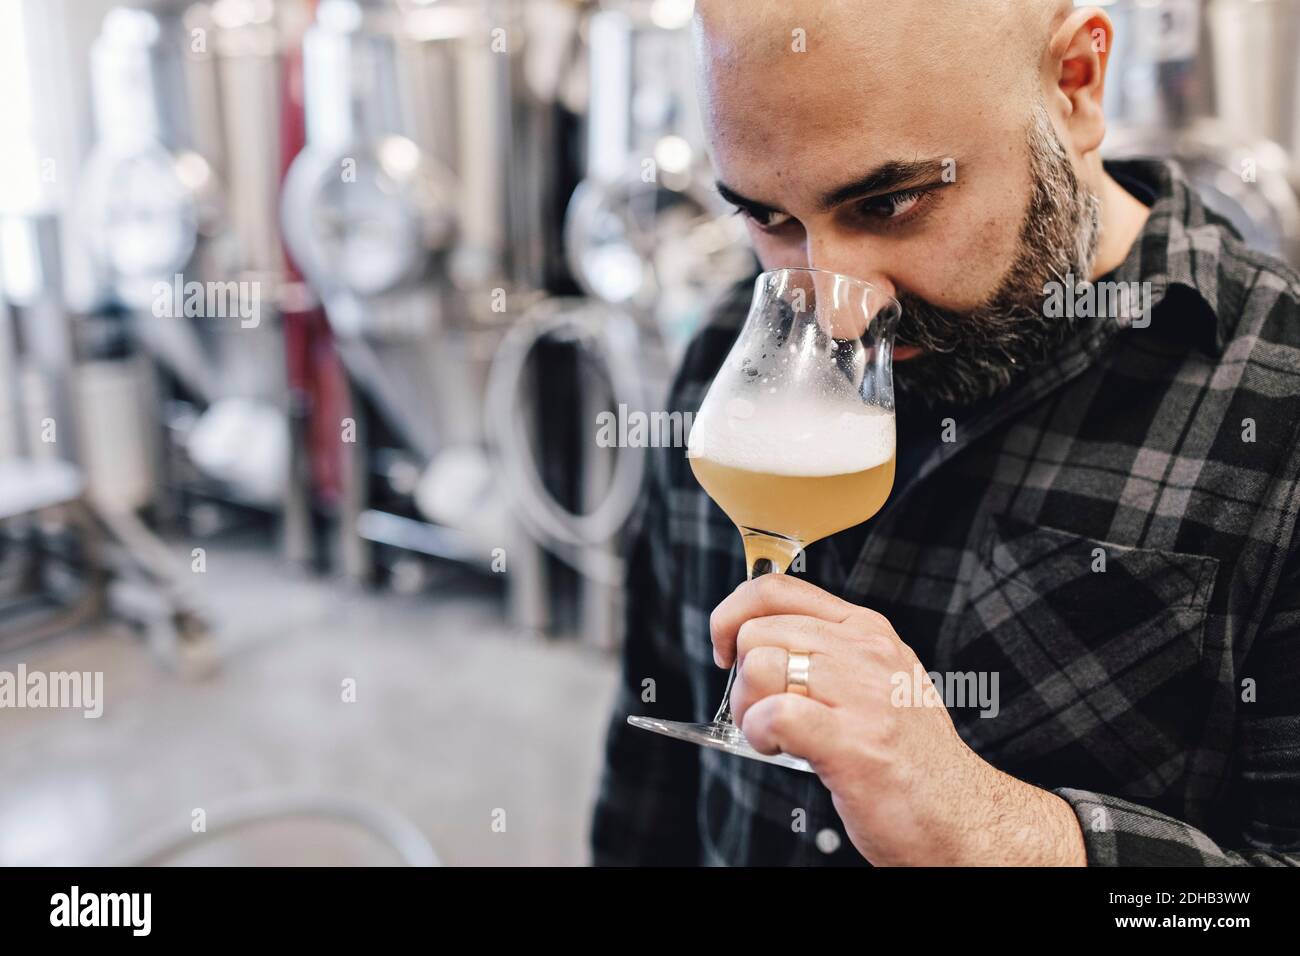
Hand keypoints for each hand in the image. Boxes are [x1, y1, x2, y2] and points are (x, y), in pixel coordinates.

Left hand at [711, 573, 1086, 865]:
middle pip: (758, 631)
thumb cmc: (912, 760)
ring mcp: (863, 695)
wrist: (961, 817)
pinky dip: (760, 734)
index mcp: (867, 632)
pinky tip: (777, 749)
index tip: (728, 651)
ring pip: (760, 666)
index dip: (733, 615)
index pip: (776, 590)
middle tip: (759, 713)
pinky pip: (775, 714)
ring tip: (773, 735)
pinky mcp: (853, 742)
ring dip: (748, 709)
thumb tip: (761, 646)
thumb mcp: (878, 682)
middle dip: (740, 677)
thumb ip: (829, 655)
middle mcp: (866, 653)